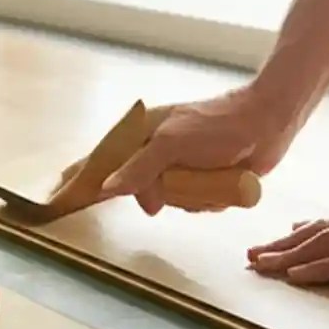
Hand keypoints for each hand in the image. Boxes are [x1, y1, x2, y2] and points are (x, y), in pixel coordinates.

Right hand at [94, 85, 303, 214]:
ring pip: (168, 201)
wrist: (268, 124)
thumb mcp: (172, 144)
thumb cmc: (217, 125)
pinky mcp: (203, 180)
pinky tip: (222, 185)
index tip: (59, 194)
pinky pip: (194, 204)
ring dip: (191, 196)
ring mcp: (180, 168)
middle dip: (161, 193)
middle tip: (184, 181)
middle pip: (138, 189)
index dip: (83, 176)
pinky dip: (208, 199)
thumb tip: (108, 188)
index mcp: (143, 135)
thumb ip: (139, 168)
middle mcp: (157, 153)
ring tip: (211, 177)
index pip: (103, 158)